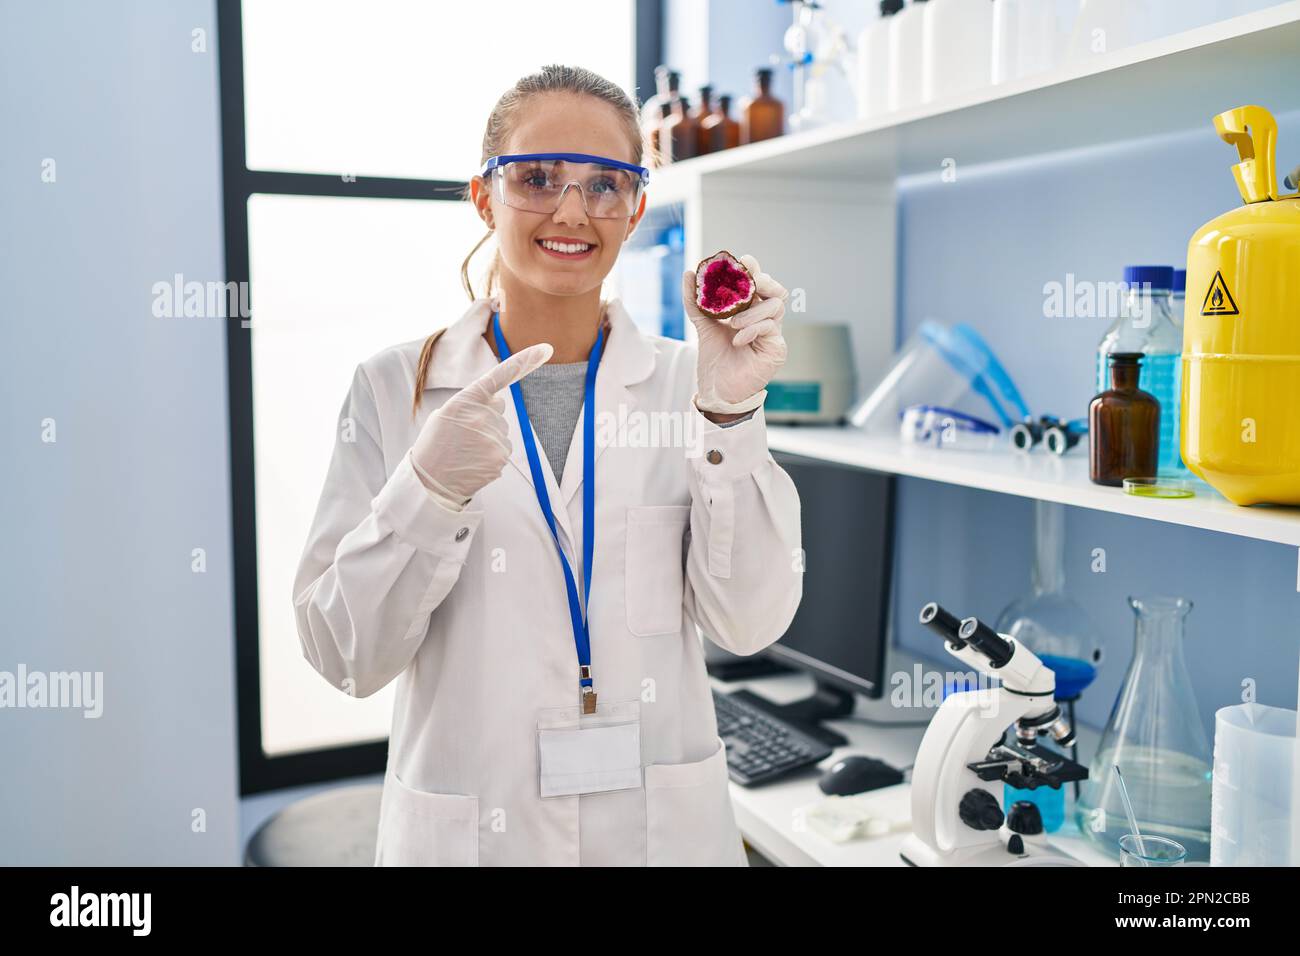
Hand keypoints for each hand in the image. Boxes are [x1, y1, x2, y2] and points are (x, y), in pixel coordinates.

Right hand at [411, 342, 552, 503]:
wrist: (430, 481)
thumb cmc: (435, 445)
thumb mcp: (445, 414)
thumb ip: (471, 403)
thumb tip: (496, 404)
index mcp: (465, 399)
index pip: (499, 375)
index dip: (524, 361)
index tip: (546, 349)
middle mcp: (482, 415)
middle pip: (498, 407)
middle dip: (486, 416)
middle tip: (463, 434)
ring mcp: (494, 436)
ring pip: (501, 430)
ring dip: (488, 437)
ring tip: (466, 451)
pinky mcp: (501, 456)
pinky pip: (503, 449)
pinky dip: (491, 455)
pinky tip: (474, 462)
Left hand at [683, 254, 787, 413]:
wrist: (717, 388)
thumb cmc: (715, 357)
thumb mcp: (702, 324)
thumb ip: (695, 300)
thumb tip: (689, 273)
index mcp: (751, 309)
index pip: (760, 282)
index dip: (755, 269)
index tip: (742, 262)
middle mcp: (765, 318)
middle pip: (777, 290)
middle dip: (763, 281)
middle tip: (747, 284)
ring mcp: (774, 333)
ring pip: (776, 306)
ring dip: (752, 311)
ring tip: (732, 324)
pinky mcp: (777, 348)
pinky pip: (770, 328)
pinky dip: (752, 329)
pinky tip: (737, 339)